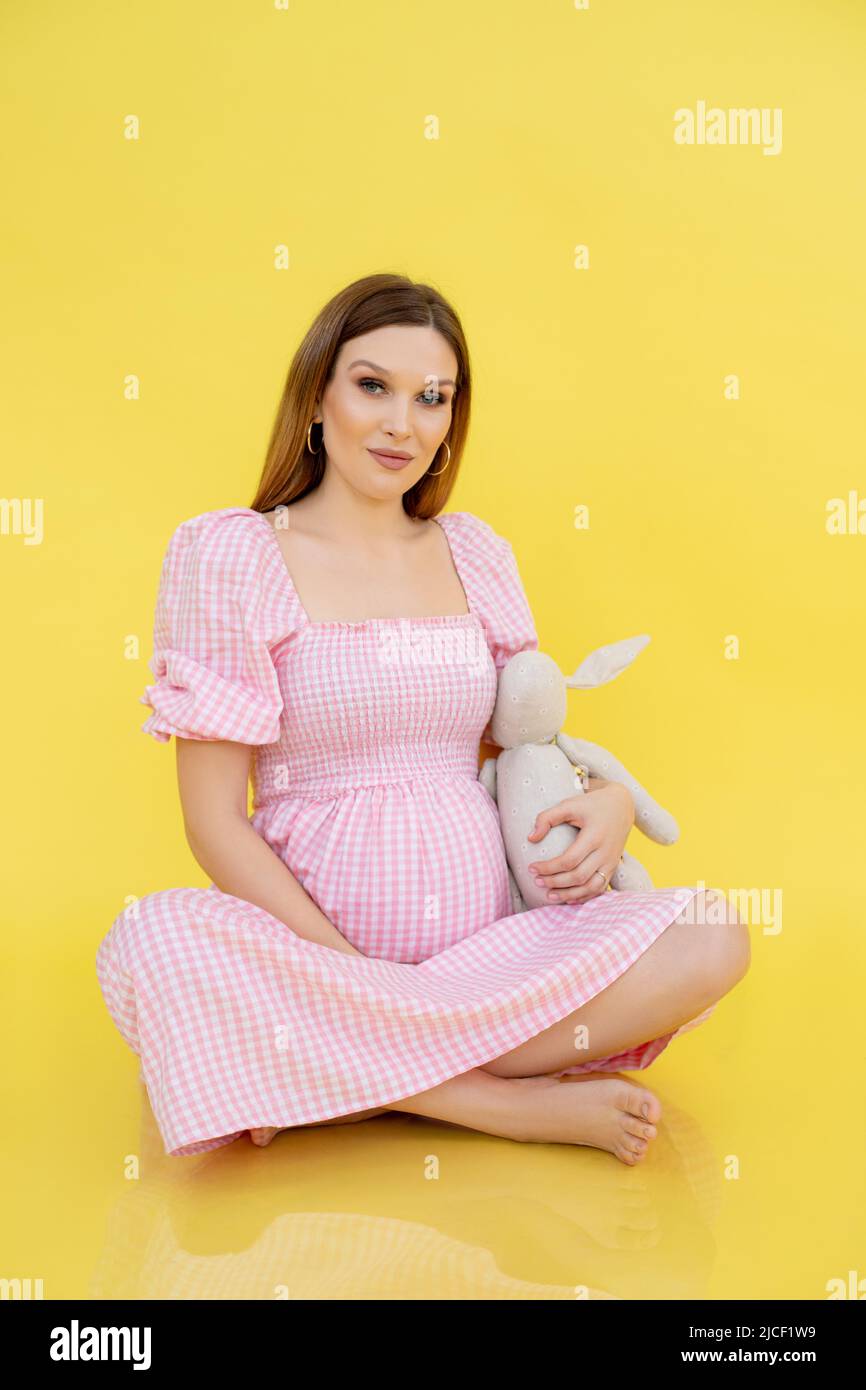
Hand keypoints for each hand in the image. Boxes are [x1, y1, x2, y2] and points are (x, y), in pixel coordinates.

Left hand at [526, 783, 634, 903]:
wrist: (621, 806)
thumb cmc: (591, 805)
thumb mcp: (569, 805)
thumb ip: (547, 818)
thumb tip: (531, 839)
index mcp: (594, 836)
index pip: (569, 860)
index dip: (548, 868)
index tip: (531, 868)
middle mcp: (605, 852)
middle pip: (579, 876)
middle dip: (555, 883)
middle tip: (537, 882)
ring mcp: (611, 862)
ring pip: (591, 887)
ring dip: (569, 895)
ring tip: (549, 896)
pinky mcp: (613, 867)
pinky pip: (600, 889)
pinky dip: (584, 897)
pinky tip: (568, 898)